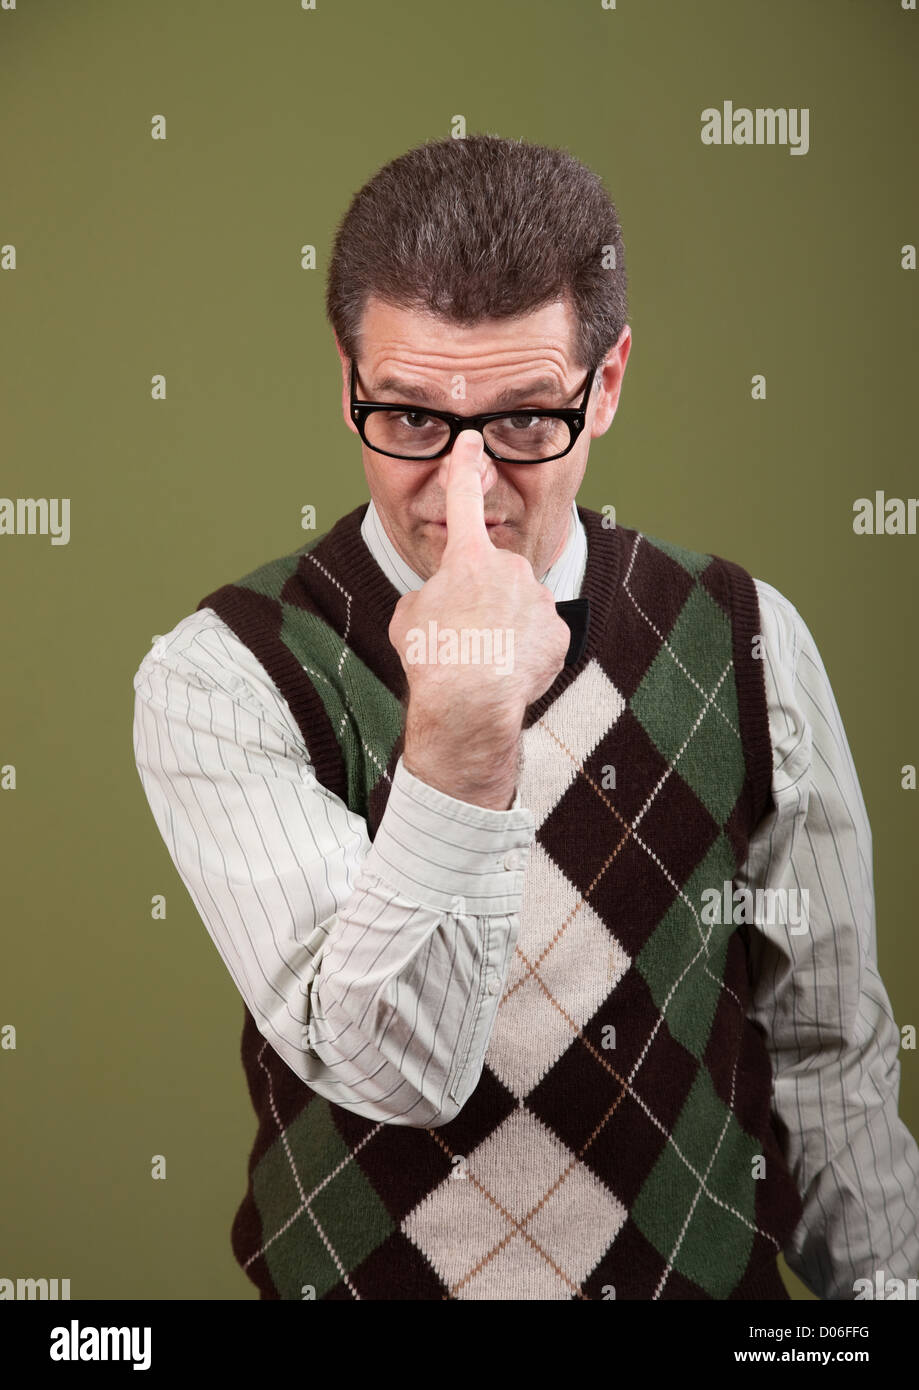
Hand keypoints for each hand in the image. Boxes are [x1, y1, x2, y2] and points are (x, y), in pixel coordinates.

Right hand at [389, 430, 570, 726]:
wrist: (470, 700)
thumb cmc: (433, 657)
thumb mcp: (408, 617)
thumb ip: (430, 595)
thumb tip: (444, 602)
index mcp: (467, 558)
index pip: (463, 501)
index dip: (464, 469)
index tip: (470, 441)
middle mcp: (509, 567)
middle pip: (495, 576)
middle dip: (483, 599)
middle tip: (464, 634)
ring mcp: (539, 597)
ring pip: (520, 607)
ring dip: (505, 627)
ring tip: (485, 658)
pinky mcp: (560, 631)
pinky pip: (541, 636)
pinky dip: (526, 652)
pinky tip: (509, 670)